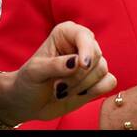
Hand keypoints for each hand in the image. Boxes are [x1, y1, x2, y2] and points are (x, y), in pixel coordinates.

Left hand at [0, 21, 117, 124]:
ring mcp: (91, 63)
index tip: (82, 65)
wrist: (27, 103)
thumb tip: (77, 63)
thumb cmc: (27, 82)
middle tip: (58, 86)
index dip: (86, 49)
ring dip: (82, 86)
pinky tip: (78, 94)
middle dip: (78, 75)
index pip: (84, 36)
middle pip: (96, 55)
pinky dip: (95, 90)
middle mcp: (81, 44)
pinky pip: (109, 82)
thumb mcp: (34, 72)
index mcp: (66, 33)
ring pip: (102, 70)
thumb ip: (55, 65)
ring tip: (62, 91)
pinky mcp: (97, 80)